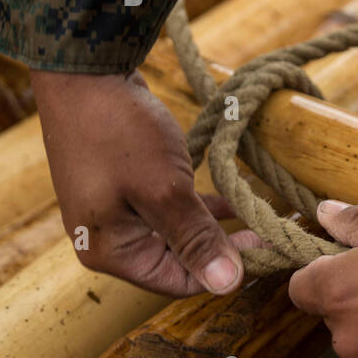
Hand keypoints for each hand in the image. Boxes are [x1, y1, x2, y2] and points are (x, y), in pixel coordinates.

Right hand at [33, 68, 256, 295]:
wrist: (84, 71)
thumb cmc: (119, 131)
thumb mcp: (163, 189)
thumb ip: (195, 238)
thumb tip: (227, 285)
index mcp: (109, 252)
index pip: (178, 282)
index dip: (225, 271)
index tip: (269, 253)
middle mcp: (108, 241)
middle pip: (178, 260)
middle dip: (223, 248)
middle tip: (272, 235)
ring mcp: (115, 214)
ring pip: (178, 234)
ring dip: (216, 227)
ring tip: (261, 220)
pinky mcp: (125, 189)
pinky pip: (169, 210)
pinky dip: (200, 208)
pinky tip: (234, 202)